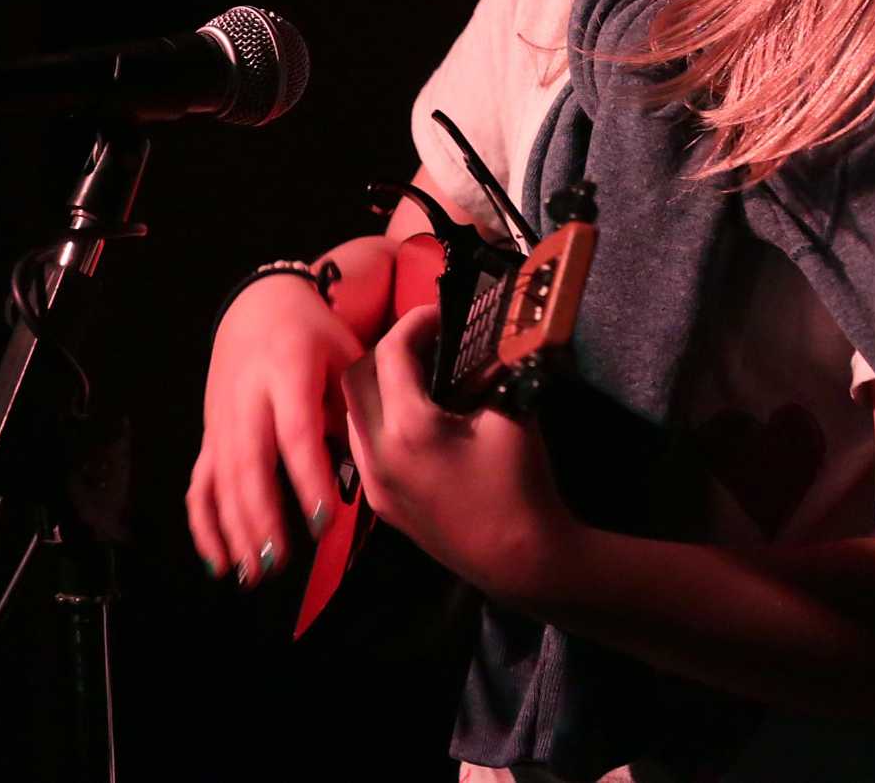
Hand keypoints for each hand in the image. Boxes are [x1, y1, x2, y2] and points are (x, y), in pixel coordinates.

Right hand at [186, 272, 365, 585]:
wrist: (258, 304)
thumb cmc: (314, 334)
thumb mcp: (344, 353)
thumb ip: (353, 404)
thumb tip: (369, 462)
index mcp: (287, 373)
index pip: (295, 431)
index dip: (307, 476)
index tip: (322, 518)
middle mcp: (247, 399)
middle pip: (249, 463)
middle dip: (261, 515)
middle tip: (280, 561)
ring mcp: (222, 420)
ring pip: (221, 479)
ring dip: (235, 529)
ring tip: (256, 573)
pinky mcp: (209, 435)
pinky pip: (200, 483)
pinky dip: (205, 524)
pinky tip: (220, 561)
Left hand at [341, 303, 572, 604]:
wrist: (522, 560)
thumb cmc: (521, 486)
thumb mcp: (512, 414)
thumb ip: (490, 369)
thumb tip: (484, 336)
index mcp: (409, 428)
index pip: (390, 352)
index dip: (414, 322)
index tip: (440, 313)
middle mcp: (377, 454)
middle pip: (356, 377)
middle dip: (388, 349)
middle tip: (427, 340)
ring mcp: (374, 483)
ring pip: (353, 413)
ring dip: (378, 385)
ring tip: (420, 375)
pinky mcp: (381, 504)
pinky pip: (362, 445)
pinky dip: (379, 419)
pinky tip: (415, 418)